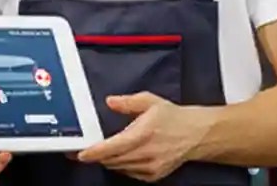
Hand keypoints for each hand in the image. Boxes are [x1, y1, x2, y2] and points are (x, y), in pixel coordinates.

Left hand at [76, 92, 210, 181]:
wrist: (196, 135)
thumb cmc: (172, 117)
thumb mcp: (149, 101)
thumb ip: (127, 101)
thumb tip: (110, 102)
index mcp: (144, 133)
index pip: (113, 147)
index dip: (95, 152)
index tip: (81, 154)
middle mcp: (147, 153)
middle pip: (113, 160)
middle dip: (98, 155)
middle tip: (86, 150)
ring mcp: (151, 166)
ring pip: (119, 167)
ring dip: (109, 160)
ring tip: (104, 150)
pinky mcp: (154, 175)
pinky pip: (129, 173)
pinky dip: (122, 166)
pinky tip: (123, 155)